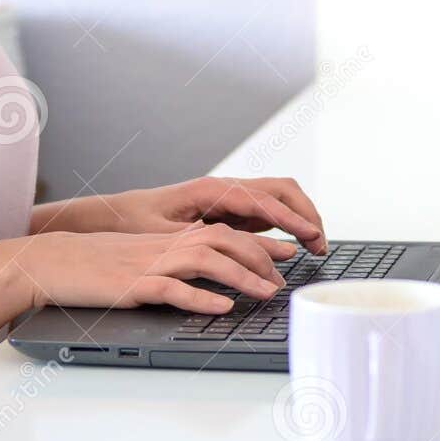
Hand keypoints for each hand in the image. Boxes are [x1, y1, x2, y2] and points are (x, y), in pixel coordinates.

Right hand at [11, 223, 289, 313]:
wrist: (54, 261)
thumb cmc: (97, 263)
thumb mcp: (141, 256)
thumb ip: (174, 260)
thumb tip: (209, 276)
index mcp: (170, 239)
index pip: (224, 232)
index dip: (259, 242)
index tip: (286, 253)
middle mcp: (166, 246)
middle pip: (225, 241)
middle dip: (261, 257)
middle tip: (284, 277)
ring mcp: (151, 264)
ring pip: (207, 261)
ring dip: (242, 276)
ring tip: (266, 292)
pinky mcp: (135, 285)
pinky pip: (174, 289)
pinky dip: (202, 298)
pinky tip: (222, 307)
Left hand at [101, 175, 327, 254]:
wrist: (118, 215)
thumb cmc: (136, 223)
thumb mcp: (161, 237)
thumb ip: (197, 242)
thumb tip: (231, 251)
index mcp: (211, 190)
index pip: (261, 199)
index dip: (289, 217)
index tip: (310, 235)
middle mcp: (226, 189)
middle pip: (280, 190)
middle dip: (305, 213)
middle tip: (320, 245)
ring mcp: (232, 199)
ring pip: (279, 199)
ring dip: (301, 218)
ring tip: (316, 248)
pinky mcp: (232, 212)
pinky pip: (269, 214)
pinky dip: (289, 226)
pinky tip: (297, 247)